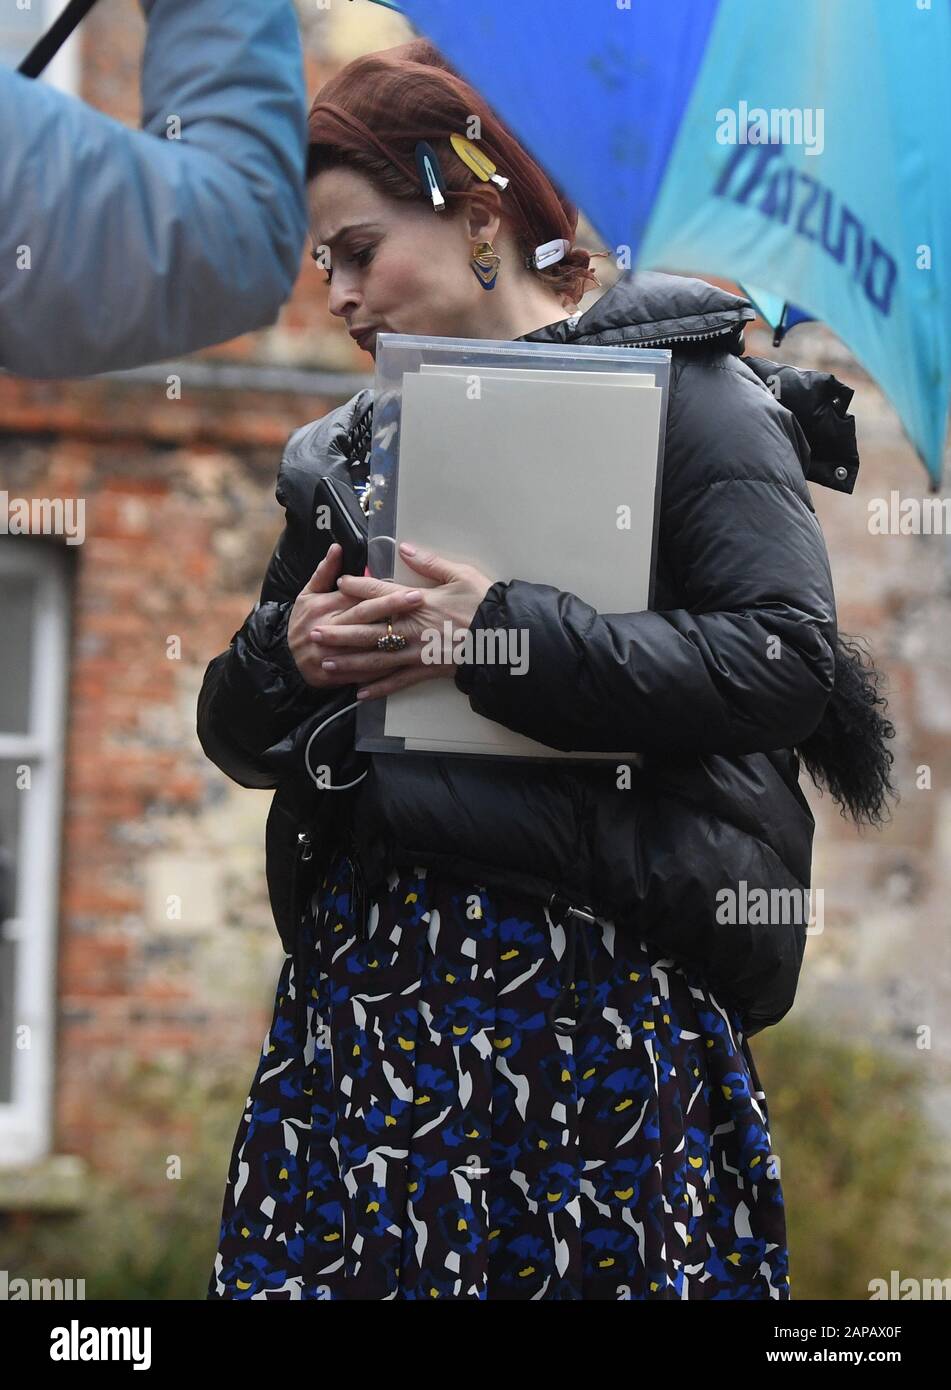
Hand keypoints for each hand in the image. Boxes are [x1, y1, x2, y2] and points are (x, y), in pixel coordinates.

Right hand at [287, 543, 424, 689]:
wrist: (285, 660)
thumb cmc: (303, 622)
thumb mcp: (308, 594)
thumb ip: (324, 572)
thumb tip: (337, 548)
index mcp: (323, 606)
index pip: (355, 596)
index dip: (380, 591)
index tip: (405, 586)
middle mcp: (326, 628)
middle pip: (362, 616)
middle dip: (391, 606)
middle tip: (417, 598)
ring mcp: (329, 654)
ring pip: (365, 645)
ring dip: (392, 639)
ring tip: (419, 631)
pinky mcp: (332, 675)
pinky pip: (361, 672)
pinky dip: (382, 669)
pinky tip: (403, 662)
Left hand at [312, 542, 496, 699]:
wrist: (505, 639)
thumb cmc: (484, 604)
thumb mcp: (461, 575)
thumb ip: (430, 563)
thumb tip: (405, 548)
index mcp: (417, 603)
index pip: (380, 594)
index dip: (357, 589)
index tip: (339, 585)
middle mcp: (410, 630)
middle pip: (367, 631)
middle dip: (339, 632)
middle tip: (314, 633)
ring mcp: (416, 653)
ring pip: (375, 659)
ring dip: (348, 662)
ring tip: (326, 663)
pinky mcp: (425, 672)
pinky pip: (397, 683)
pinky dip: (377, 689)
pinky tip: (358, 693)